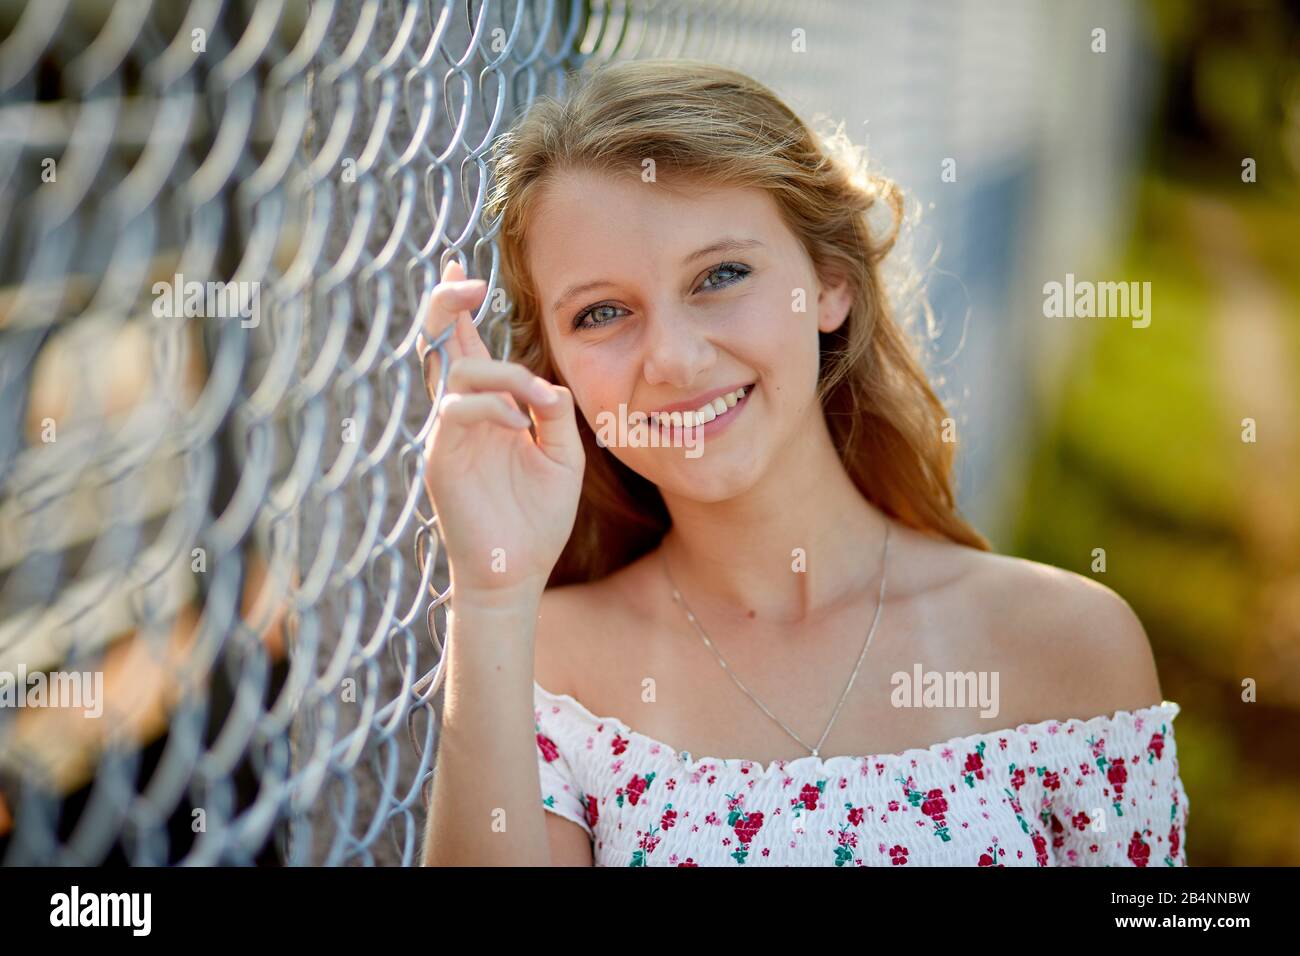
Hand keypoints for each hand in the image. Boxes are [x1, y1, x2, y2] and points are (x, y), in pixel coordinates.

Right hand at [422, 260, 584, 597]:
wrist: (516, 572)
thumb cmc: (537, 518)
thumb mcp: (561, 457)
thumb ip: (555, 415)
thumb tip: (547, 383)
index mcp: (487, 410)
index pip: (464, 347)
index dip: (456, 306)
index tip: (458, 265)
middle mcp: (460, 416)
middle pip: (437, 345)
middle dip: (444, 305)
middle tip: (463, 281)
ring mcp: (446, 436)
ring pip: (454, 374)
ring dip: (502, 373)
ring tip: (537, 402)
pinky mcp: (441, 460)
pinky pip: (457, 413)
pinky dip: (492, 409)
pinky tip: (520, 425)